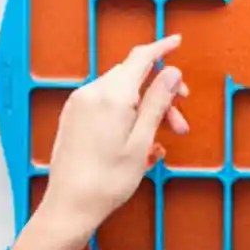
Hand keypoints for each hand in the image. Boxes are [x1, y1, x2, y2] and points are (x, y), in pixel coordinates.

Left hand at [27, 36, 188, 249]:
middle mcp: (91, 94)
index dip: (162, 48)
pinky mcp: (73, 118)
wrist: (70, 207)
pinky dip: (126, 118)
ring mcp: (79, 106)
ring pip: (121, 94)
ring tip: (159, 144)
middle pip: (134, 79)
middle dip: (161, 96)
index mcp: (111, 96)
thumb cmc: (106, 181)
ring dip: (145, 111)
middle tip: (180, 124)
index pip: (141, 58)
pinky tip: (138, 146)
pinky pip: (106, 107)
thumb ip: (157, 102)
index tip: (177, 42)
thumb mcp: (142, 141)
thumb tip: (172, 73)